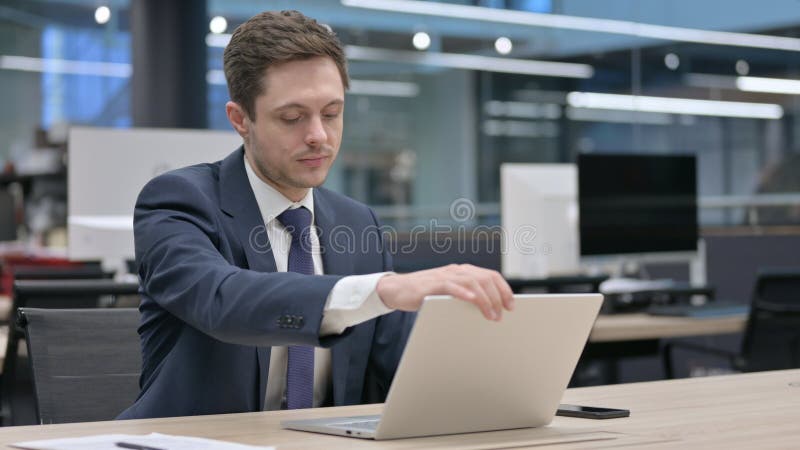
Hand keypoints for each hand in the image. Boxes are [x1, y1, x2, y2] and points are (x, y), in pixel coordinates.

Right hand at [376, 264, 514, 320]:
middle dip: (498, 297)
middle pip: (485, 279)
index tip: (512, 305)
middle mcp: (456, 271)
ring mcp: (444, 276)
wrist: (397, 289)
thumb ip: (466, 296)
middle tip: (503, 314)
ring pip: (472, 282)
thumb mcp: (450, 294)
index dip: (504, 289)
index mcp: (463, 272)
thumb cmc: (425, 294)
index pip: (490, 275)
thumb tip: (489, 310)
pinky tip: (472, 301)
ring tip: (491, 315)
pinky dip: (463, 293)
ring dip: (485, 299)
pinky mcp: (432, 285)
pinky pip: (451, 286)